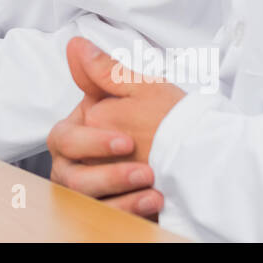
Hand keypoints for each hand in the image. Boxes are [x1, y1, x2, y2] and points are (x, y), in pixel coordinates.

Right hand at [47, 36, 183, 220]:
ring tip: (154, 187)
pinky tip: (155, 202)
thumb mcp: (138, 91)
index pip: (64, 139)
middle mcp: (77, 164)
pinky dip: (130, 212)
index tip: (127, 142)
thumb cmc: (165, 119)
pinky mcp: (111, 211)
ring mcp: (93, 191)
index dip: (90, 143)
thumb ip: (104, 72)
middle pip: (69, 176)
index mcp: (77, 131)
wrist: (198, 154)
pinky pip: (107, 219)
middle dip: (106, 175)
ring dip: (120, 196)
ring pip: (86, 201)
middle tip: (144, 170)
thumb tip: (75, 44)